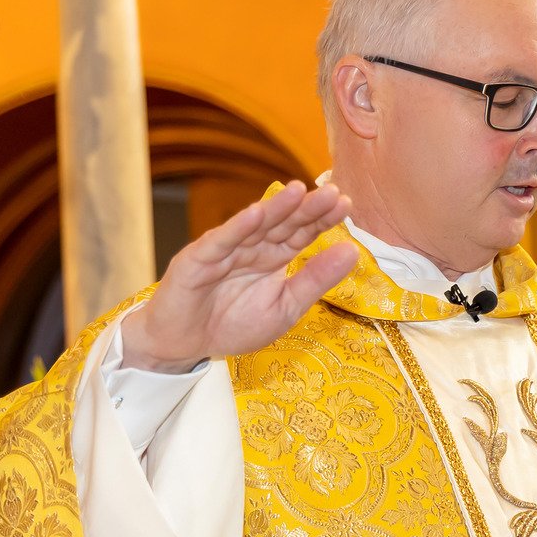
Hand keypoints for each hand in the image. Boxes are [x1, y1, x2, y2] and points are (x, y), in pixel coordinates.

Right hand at [124, 180, 357, 372]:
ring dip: (276, 208)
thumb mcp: (286, 307)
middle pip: (283, 223)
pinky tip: (256, 214)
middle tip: (333, 192)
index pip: (302, 232)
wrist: (185, 344)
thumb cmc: (233, 325)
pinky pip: (221, 241)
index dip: (323, 219)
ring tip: (299, 191)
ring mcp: (225, 249)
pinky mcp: (199, 259)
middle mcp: (252, 247)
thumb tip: (352, 251)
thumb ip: (316, 279)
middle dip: (306, 208)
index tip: (346, 205)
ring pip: (255, 226)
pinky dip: (237, 228)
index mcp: (274, 257)